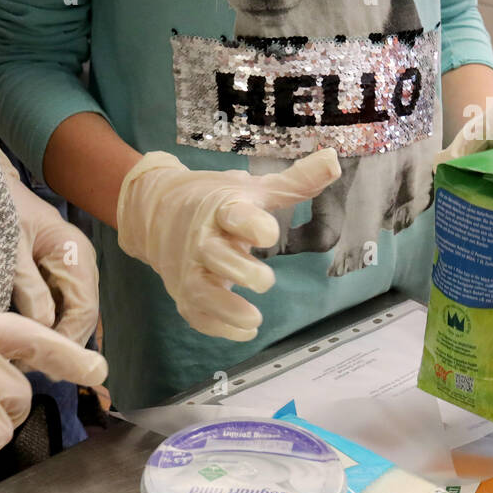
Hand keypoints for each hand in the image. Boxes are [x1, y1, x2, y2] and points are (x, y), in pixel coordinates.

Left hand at [0, 152, 99, 346]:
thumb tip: (43, 323)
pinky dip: (43, 330)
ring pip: (69, 321)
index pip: (84, 311)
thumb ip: (26, 282)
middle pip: (81, 322)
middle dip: (58, 345)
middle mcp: (80, 269)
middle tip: (25, 365)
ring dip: (50, 341)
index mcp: (76, 256)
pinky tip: (23, 342)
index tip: (38, 357)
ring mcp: (69, 277)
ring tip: (22, 359)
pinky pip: (56, 314)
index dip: (66, 339)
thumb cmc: (0, 207)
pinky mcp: (54, 283)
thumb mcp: (9, 243)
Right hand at [116, 149, 341, 341]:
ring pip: (202, 292)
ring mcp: (189, 270)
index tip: (269, 234)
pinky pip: (198, 315)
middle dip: (241, 271)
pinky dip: (219, 327)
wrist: (158, 211)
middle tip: (266, 281)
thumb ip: (294, 183)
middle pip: (216, 256)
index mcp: (220, 209)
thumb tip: (334, 161)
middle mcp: (201, 240)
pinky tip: (246, 332)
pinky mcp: (184, 294)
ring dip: (227, 308)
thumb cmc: (215, 201)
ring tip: (254, 320)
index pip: (233, 215)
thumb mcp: (252, 189)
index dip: (252, 225)